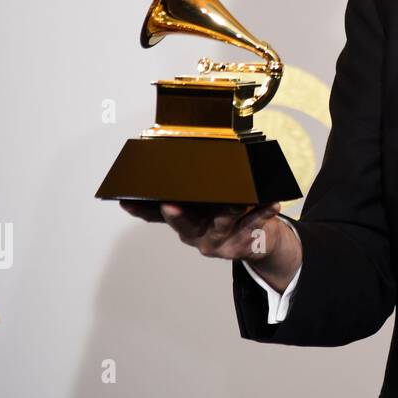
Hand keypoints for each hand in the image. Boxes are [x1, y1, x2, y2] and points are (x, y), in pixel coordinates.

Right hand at [119, 200, 284, 261]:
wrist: (258, 241)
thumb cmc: (229, 214)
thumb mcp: (207, 203)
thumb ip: (194, 187)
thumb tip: (180, 151)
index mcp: (184, 220)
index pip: (155, 215)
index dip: (139, 208)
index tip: (125, 200)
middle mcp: (195, 234)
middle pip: (183, 224)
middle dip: (177, 216)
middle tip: (170, 205)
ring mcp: (217, 242)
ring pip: (221, 224)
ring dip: (229, 211)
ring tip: (238, 200)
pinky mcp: (239, 246)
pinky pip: (252, 229)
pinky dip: (262, 215)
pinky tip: (271, 204)